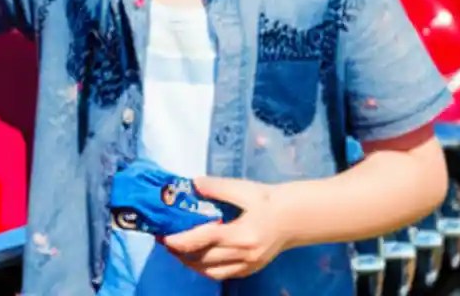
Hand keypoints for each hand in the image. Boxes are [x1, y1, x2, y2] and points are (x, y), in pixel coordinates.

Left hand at [160, 177, 291, 280]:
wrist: (294, 218)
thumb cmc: (269, 201)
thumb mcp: (244, 189)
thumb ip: (217, 187)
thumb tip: (193, 183)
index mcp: (243, 233)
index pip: (204, 239)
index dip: (181, 240)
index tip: (164, 236)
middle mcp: (244, 254)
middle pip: (204, 258)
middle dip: (180, 252)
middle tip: (164, 241)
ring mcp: (248, 265)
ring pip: (211, 271)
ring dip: (190, 263)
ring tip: (176, 251)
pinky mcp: (250, 269)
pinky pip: (222, 275)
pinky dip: (205, 269)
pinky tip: (195, 259)